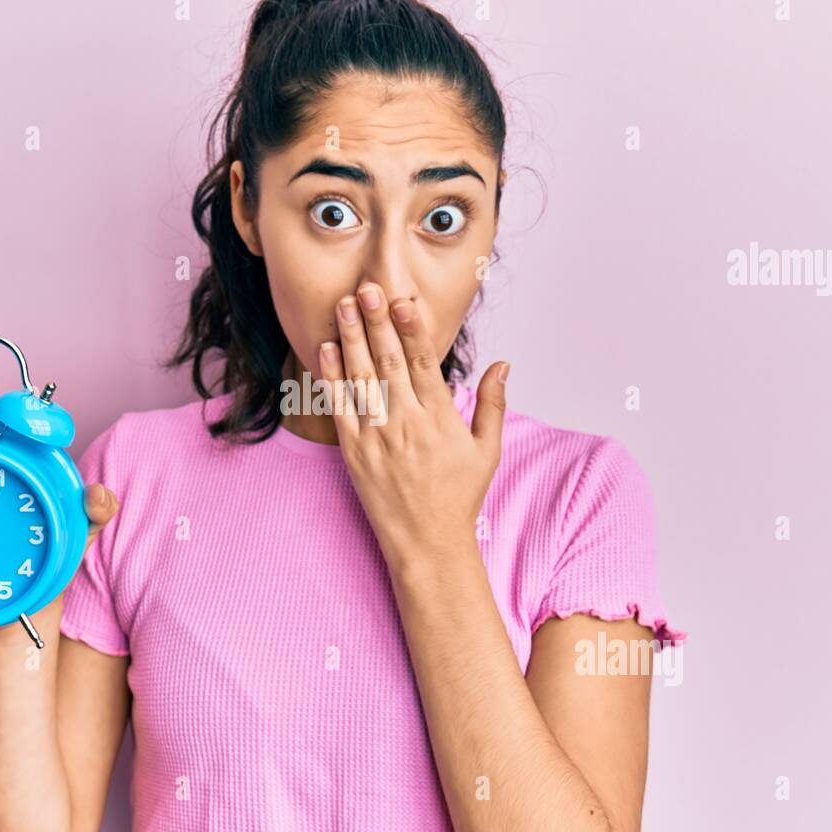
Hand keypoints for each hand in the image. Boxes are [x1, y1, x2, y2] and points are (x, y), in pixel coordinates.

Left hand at [316, 283, 508, 575]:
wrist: (427, 542)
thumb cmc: (459, 496)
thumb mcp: (488, 450)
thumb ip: (494, 404)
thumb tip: (502, 364)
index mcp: (440, 419)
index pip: (424, 363)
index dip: (411, 329)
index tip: (402, 301)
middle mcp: (407, 423)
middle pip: (389, 362)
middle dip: (377, 323)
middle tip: (367, 288)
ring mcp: (378, 437)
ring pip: (361, 378)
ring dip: (352, 339)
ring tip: (345, 305)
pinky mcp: (354, 451)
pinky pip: (340, 407)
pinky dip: (333, 377)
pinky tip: (329, 349)